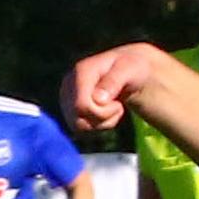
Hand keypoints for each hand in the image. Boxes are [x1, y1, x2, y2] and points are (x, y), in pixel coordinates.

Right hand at [65, 41, 179, 137]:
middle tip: (118, 106)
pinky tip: (107, 113)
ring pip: (79, 127)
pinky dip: (98, 126)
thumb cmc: (130, 68)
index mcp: (81, 72)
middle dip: (104, 119)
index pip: (81, 106)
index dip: (102, 113)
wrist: (127, 70)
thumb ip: (114, 82)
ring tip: (114, 107)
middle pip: (79, 120)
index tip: (118, 103)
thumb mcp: (130, 70)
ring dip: (102, 123)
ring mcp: (67, 98)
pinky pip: (81, 130)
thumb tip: (97, 100)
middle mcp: (69, 85)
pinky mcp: (69, 109)